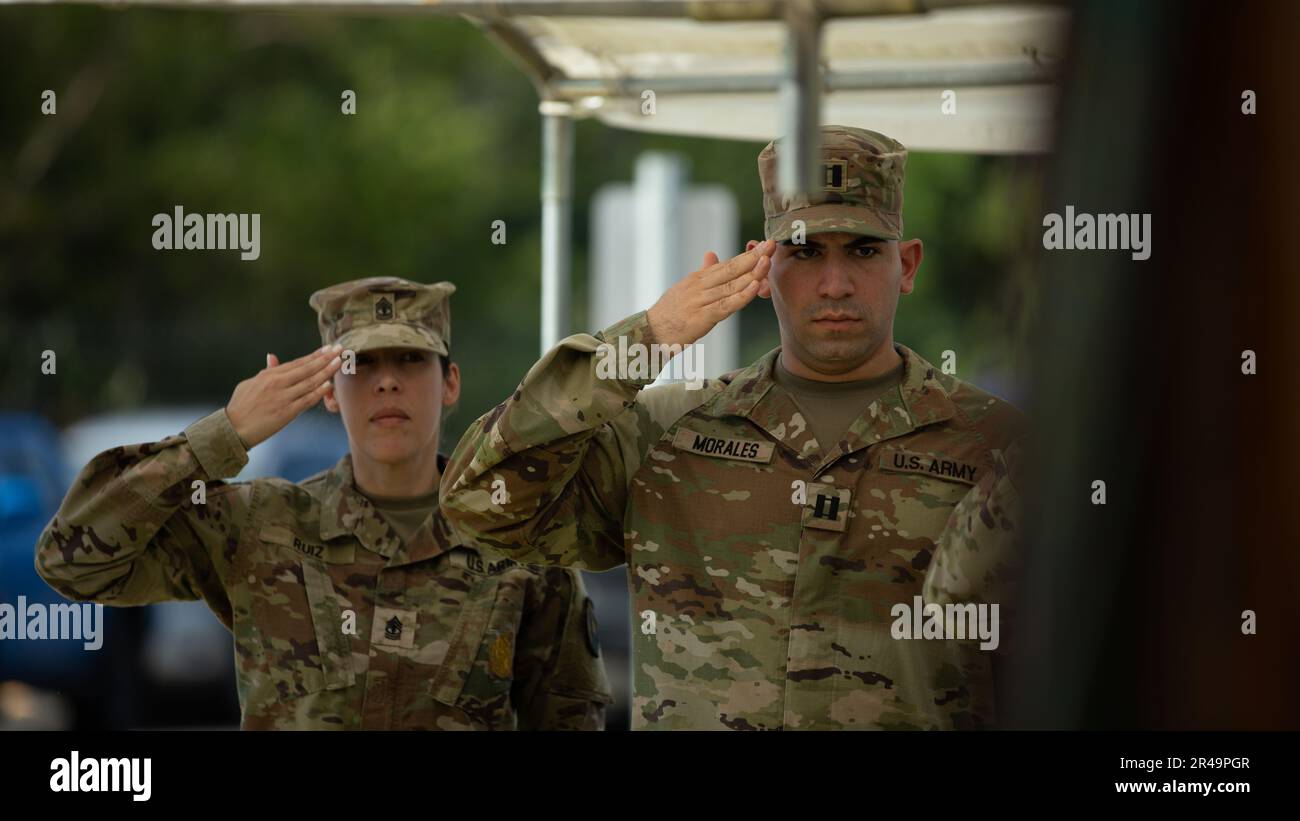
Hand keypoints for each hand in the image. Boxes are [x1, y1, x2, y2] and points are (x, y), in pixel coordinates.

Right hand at [225, 345, 342, 448]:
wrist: (232, 428)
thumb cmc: (240, 406)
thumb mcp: (251, 383)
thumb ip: (266, 371)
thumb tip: (272, 357)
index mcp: (269, 375)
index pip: (298, 362)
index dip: (315, 355)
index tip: (328, 348)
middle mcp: (278, 383)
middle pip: (307, 368)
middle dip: (325, 358)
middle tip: (340, 349)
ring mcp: (283, 397)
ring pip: (310, 382)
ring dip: (326, 371)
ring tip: (339, 362)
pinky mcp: (286, 412)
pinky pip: (306, 400)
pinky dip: (319, 392)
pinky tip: (329, 384)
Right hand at [645, 240, 774, 347]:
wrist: (649, 333)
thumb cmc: (669, 314)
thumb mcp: (685, 289)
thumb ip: (703, 274)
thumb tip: (712, 254)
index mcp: (697, 279)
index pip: (727, 264)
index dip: (748, 255)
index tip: (765, 245)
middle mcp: (699, 286)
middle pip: (731, 269)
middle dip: (753, 257)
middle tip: (772, 245)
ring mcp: (700, 301)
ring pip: (730, 285)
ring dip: (751, 273)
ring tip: (768, 262)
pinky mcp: (700, 318)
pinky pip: (725, 305)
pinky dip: (741, 296)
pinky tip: (754, 287)